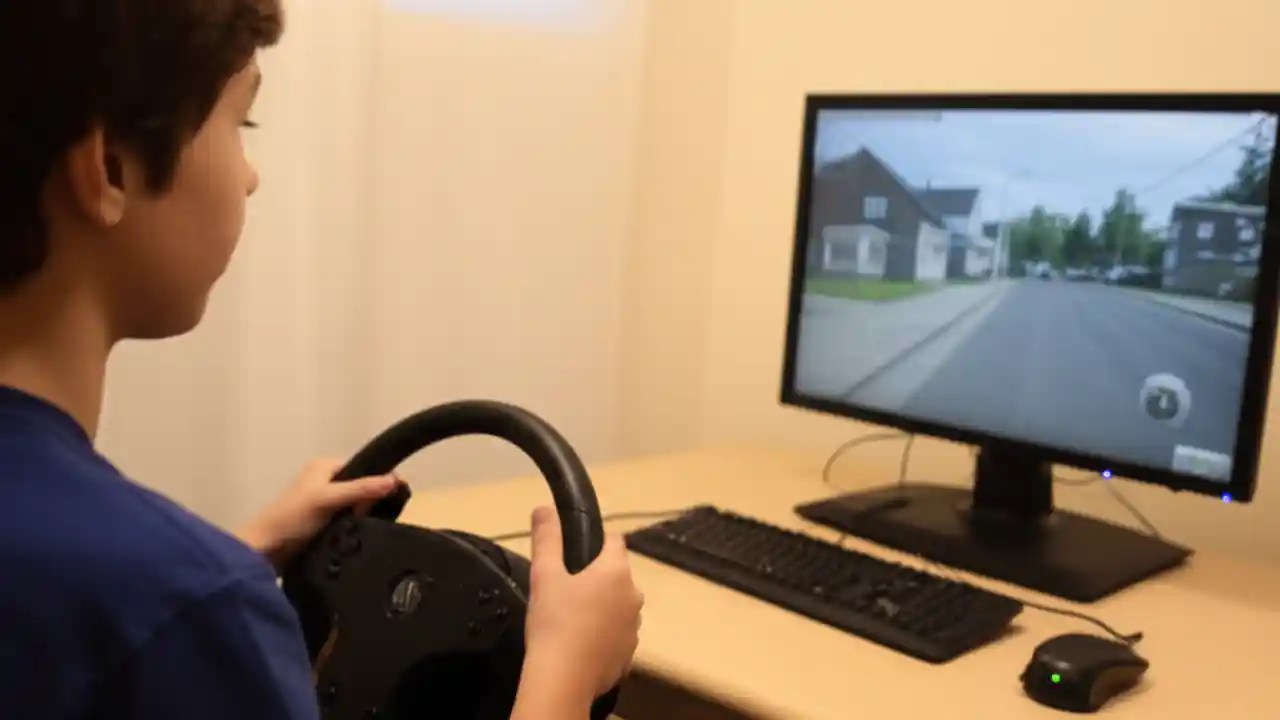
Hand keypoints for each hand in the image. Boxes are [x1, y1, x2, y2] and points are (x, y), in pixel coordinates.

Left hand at [236, 458, 404, 571]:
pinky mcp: (321, 524)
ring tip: (365, 528)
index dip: (378, 480)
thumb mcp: (329, 499)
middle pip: (360, 487)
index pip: (362, 467)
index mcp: (324, 466)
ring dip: (361, 517)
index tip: (392, 497)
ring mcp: (322, 503)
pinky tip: (357, 536)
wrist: (264, 551)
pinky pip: (347, 521)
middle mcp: (324, 481)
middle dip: (370, 501)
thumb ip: (361, 489)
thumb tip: (395, 480)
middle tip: (372, 516)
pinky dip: (353, 527)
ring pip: (355, 506)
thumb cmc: (293, 517)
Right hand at [521, 505, 643, 702]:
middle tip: (564, 589)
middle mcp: (634, 595)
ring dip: (601, 607)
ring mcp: (635, 627)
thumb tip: (544, 508)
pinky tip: (580, 643)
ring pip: (618, 606)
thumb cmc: (554, 620)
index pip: (614, 540)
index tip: (573, 554)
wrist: (563, 679)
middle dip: (596, 577)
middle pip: (616, 575)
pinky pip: (617, 634)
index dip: (595, 542)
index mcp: (616, 571)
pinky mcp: (629, 654)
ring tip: (570, 619)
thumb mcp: (544, 574)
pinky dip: (603, 634)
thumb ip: (547, 538)